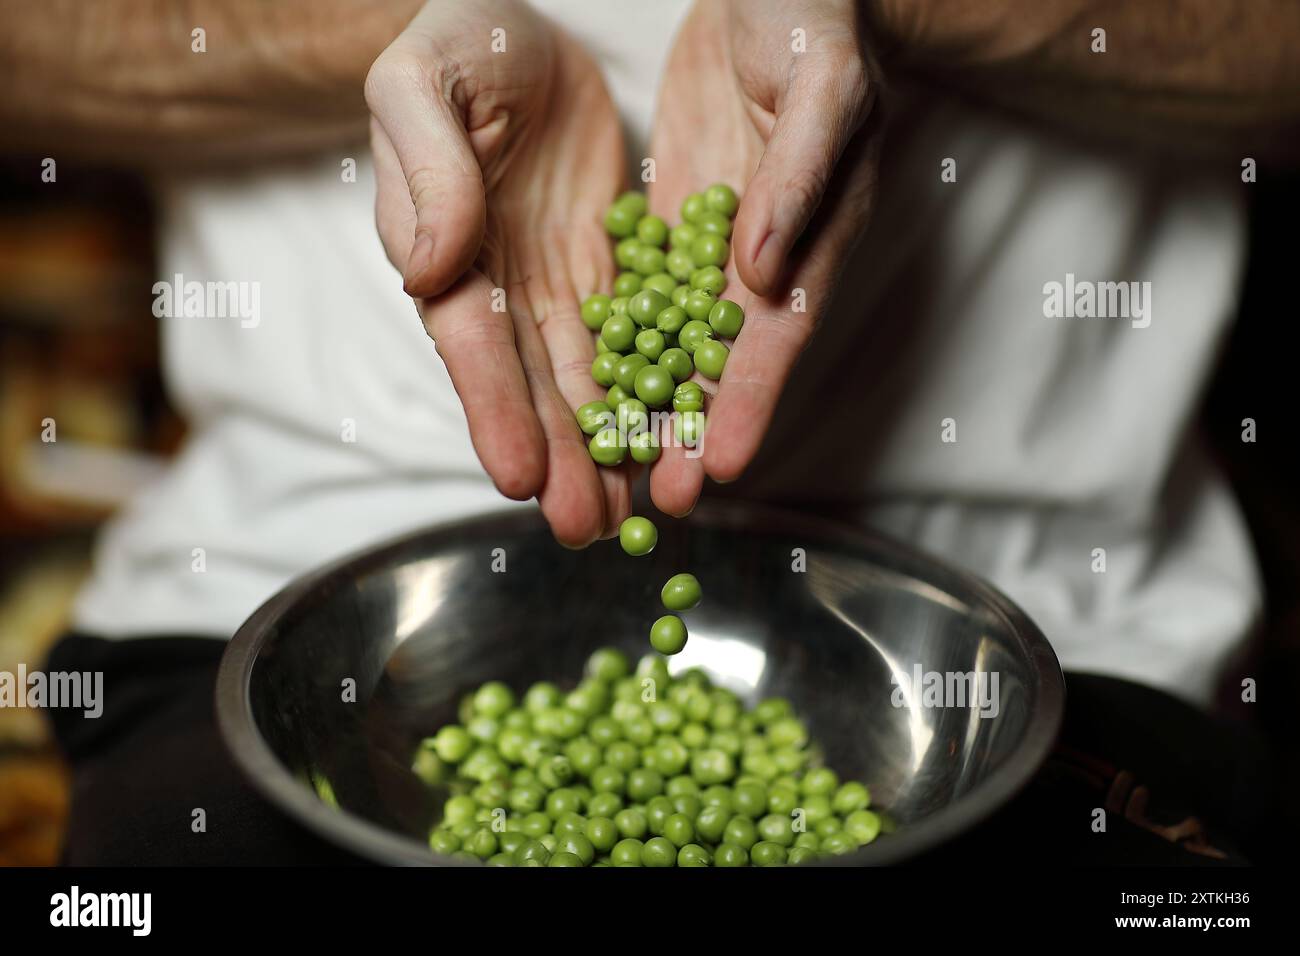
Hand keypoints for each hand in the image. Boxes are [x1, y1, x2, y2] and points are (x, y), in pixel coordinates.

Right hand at [366, 0, 629, 545]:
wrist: (528, 22)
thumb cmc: (460, 41)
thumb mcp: (425, 83)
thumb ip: (427, 170)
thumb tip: (427, 268)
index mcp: (444, 246)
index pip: (471, 340)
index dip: (495, 409)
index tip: (520, 476)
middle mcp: (497, 281)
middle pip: (530, 381)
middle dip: (558, 456)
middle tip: (586, 528)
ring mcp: (553, 280)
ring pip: (583, 376)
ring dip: (605, 444)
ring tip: (630, 514)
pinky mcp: (605, 267)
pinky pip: (633, 337)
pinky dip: (648, 390)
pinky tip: (668, 440)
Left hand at [647, 0, 879, 514]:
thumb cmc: (811, 18)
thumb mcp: (820, 84)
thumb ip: (799, 174)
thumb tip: (764, 270)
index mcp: (810, 230)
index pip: (778, 330)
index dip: (750, 398)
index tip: (718, 464)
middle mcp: (764, 254)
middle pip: (723, 358)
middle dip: (688, 431)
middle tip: (653, 505)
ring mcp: (716, 244)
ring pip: (677, 342)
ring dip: (648, 409)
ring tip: (612, 475)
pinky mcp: (674, 224)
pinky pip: (642, 296)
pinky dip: (620, 349)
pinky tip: (588, 396)